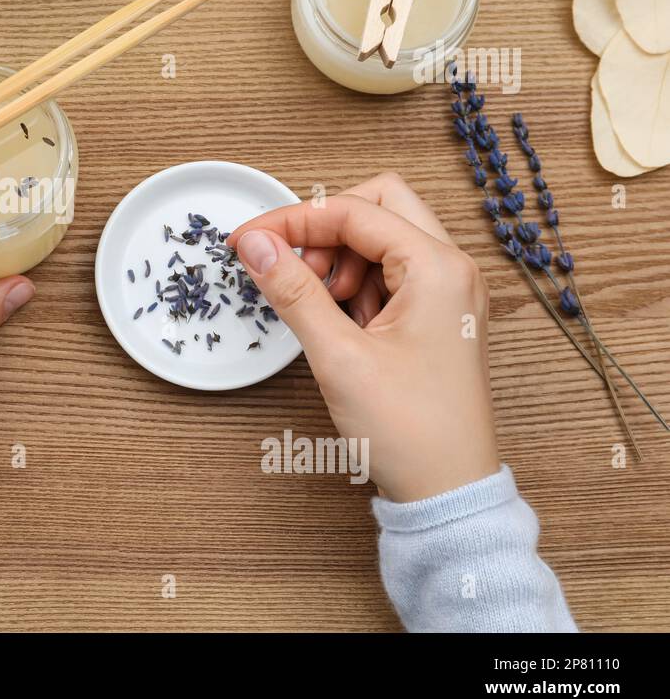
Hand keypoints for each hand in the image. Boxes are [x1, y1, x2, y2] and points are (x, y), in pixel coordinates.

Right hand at [230, 172, 499, 502]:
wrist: (448, 491)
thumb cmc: (410, 431)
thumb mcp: (338, 356)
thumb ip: (292, 290)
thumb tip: (255, 243)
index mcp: (438, 268)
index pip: (354, 211)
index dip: (292, 220)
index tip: (246, 240)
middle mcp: (451, 269)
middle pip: (377, 207)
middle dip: (323, 229)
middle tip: (291, 268)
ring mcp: (447, 292)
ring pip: (382, 239)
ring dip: (338, 260)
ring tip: (320, 308)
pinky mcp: (436, 315)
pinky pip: (389, 274)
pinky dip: (354, 286)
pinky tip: (340, 324)